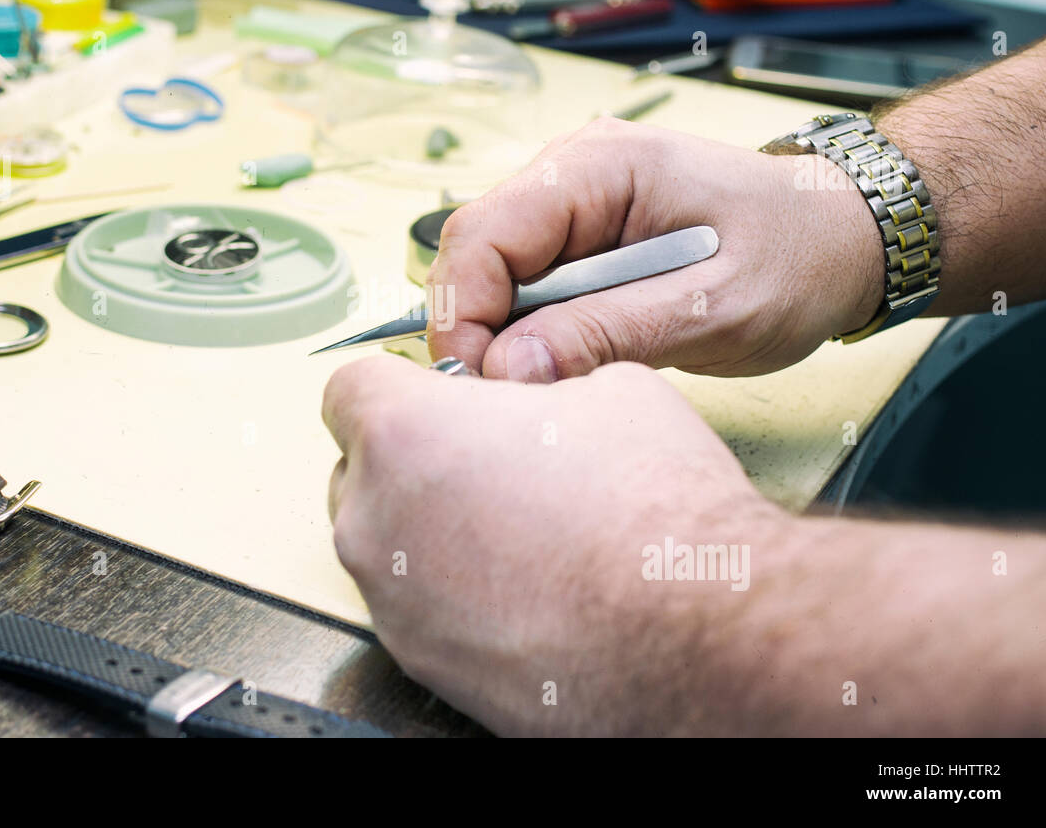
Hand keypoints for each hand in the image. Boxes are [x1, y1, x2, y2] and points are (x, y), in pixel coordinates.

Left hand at [322, 354, 781, 735]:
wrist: (695, 636)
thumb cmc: (652, 514)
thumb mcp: (610, 390)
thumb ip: (538, 386)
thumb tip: (536, 400)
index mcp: (405, 432)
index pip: (350, 387)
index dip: (400, 386)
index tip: (433, 397)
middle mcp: (376, 518)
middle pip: (361, 469)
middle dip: (411, 460)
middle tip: (489, 465)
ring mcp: (392, 600)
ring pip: (387, 543)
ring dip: (433, 530)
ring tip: (519, 534)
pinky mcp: (420, 660)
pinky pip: (417, 607)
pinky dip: (455, 596)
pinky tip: (526, 591)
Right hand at [427, 117, 884, 380]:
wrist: (848, 240)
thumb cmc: (800, 258)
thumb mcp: (713, 308)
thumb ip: (608, 332)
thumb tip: (507, 367)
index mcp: (600, 166)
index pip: (483, 233)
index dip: (465, 313)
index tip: (481, 382)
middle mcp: (573, 171)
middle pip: (476, 253)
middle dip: (478, 331)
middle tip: (508, 400)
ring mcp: (575, 203)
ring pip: (495, 274)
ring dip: (505, 336)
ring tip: (545, 387)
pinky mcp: (584, 238)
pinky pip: (529, 286)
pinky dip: (532, 333)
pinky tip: (563, 363)